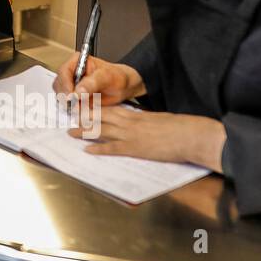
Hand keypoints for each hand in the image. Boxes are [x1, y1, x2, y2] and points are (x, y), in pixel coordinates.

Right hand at [53, 53, 145, 104]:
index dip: (65, 85)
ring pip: (61, 96)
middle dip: (65, 96)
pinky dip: (74, 109)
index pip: (63, 72)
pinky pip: (68, 104)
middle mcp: (71, 73)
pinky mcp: (75, 97)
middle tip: (75, 105)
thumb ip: (92, 82)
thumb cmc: (118, 77)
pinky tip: (84, 109)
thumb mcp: (107, 77)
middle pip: (58, 85)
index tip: (71, 96)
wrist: (124, 88)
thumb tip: (78, 90)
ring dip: (69, 104)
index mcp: (77, 61)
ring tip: (83, 107)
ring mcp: (72, 86)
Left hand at [69, 107, 226, 171]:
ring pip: (101, 130)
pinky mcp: (135, 148)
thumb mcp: (157, 120)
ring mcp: (131, 135)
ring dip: (84, 132)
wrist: (190, 135)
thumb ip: (143, 122)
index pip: (109, 110)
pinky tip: (88, 150)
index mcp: (135, 115)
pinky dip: (98, 148)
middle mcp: (129, 122)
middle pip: (100, 118)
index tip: (82, 111)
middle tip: (70, 121)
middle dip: (83, 119)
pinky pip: (112, 148)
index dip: (93, 110)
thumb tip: (136, 125)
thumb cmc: (178, 128)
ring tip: (71, 133)